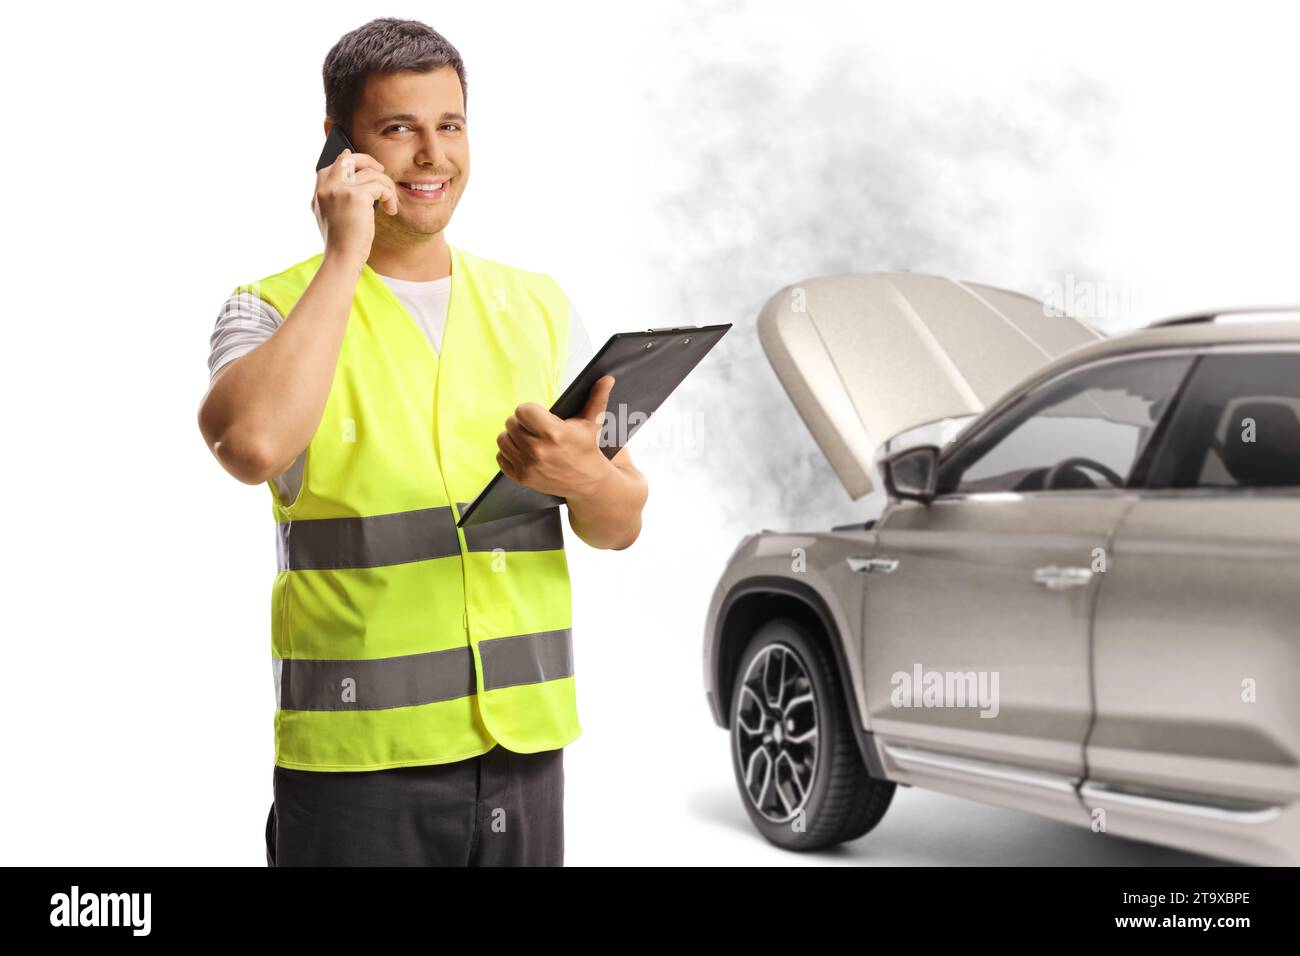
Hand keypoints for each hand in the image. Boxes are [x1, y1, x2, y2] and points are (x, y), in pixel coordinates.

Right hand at [311, 147, 398, 268]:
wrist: (342, 258)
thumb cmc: (342, 243)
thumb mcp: (332, 218)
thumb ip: (336, 199)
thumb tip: (351, 182)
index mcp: (319, 194)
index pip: (330, 167)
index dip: (345, 160)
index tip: (356, 159)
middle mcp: (326, 189)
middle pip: (347, 159)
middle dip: (367, 160)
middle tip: (381, 170)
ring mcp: (340, 190)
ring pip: (370, 173)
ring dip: (386, 186)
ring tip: (390, 202)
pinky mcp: (356, 196)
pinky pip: (380, 186)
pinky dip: (390, 196)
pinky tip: (391, 209)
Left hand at [496, 375, 616, 498]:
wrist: (588, 482)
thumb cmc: (587, 448)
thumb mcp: (591, 423)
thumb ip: (596, 398)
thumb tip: (607, 378)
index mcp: (553, 433)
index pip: (522, 410)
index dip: (530, 411)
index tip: (539, 416)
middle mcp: (538, 450)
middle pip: (510, 423)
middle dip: (522, 424)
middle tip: (535, 429)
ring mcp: (528, 466)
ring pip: (502, 439)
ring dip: (513, 437)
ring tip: (528, 439)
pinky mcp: (521, 478)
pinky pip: (500, 457)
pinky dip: (509, 454)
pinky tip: (524, 453)